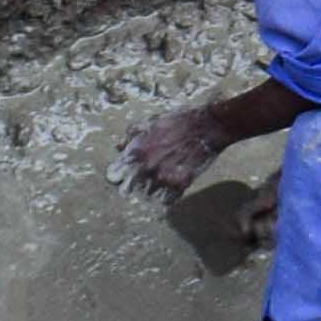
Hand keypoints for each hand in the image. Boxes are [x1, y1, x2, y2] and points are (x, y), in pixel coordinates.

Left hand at [121, 103, 240, 200]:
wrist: (208, 126)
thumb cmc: (179, 121)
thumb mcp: (151, 122)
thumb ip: (132, 135)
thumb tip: (119, 147)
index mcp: (136, 152)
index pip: (113, 175)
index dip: (116, 176)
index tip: (121, 176)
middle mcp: (146, 167)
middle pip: (126, 191)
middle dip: (130, 187)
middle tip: (138, 182)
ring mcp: (163, 177)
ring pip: (146, 196)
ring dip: (149, 191)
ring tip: (157, 183)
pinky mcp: (180, 184)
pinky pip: (166, 200)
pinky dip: (167, 196)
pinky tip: (170, 187)